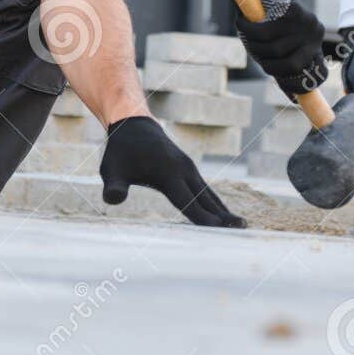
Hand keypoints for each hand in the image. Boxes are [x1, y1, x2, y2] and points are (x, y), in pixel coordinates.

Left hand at [99, 116, 244, 227]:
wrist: (133, 125)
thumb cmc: (121, 151)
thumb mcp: (111, 170)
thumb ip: (114, 187)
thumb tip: (113, 200)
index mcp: (168, 173)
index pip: (188, 201)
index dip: (203, 217)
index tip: (220, 229)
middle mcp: (184, 170)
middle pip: (206, 198)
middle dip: (223, 215)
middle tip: (242, 229)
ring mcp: (188, 168)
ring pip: (209, 193)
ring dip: (223, 209)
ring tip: (240, 225)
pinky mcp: (188, 169)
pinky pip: (204, 189)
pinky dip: (215, 202)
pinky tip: (221, 213)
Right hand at [232, 0, 327, 97]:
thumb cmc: (266, 19)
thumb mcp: (278, 44)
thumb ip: (284, 65)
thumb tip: (295, 100)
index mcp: (315, 42)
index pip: (316, 74)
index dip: (298, 86)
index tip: (286, 89)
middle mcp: (316, 32)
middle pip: (291, 66)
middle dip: (268, 64)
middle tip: (254, 51)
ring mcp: (306, 21)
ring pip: (276, 50)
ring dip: (254, 46)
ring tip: (246, 34)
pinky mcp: (291, 10)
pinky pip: (265, 32)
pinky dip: (249, 30)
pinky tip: (242, 22)